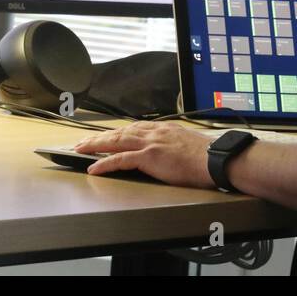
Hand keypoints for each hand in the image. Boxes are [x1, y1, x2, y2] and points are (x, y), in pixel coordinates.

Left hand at [74, 122, 215, 187]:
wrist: (216, 159)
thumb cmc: (206, 156)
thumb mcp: (186, 142)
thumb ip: (172, 143)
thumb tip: (167, 150)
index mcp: (162, 129)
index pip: (132, 128)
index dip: (114, 132)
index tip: (103, 135)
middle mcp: (153, 132)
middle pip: (119, 132)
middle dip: (98, 137)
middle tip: (82, 142)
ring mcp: (150, 143)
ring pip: (115, 142)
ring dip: (95, 146)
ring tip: (80, 150)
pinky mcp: (150, 157)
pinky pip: (121, 159)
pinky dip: (104, 163)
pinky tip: (93, 167)